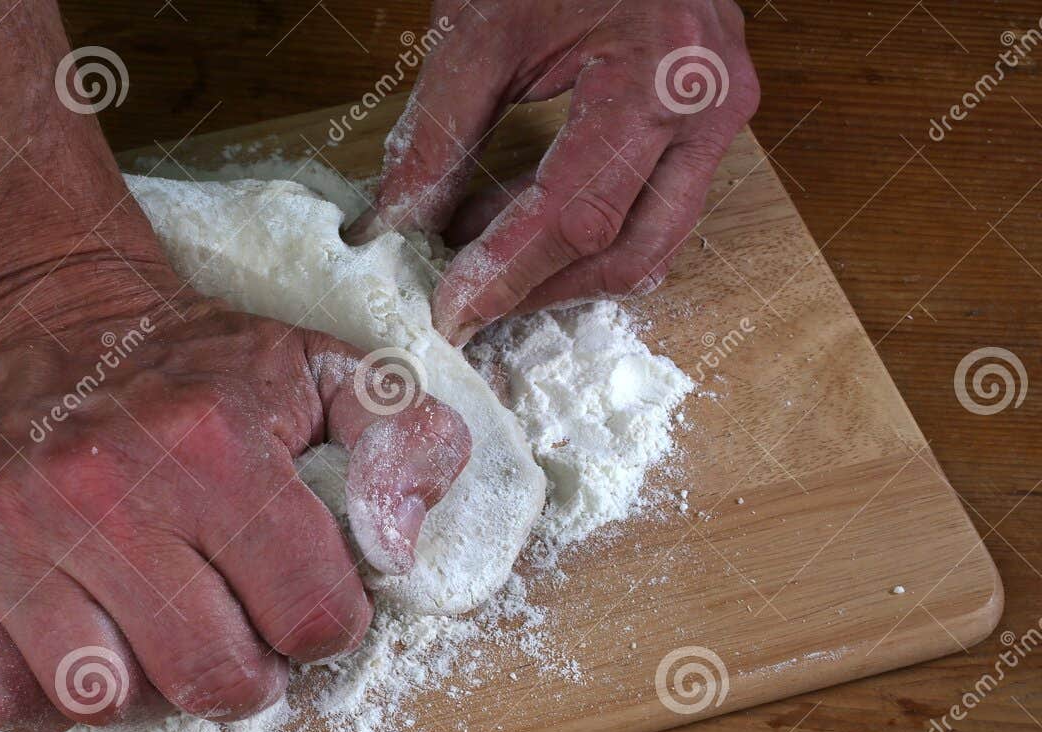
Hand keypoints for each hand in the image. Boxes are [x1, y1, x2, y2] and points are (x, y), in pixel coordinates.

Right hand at [0, 290, 469, 731]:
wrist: (35, 312)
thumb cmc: (188, 364)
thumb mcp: (316, 368)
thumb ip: (399, 439)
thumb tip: (400, 550)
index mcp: (216, 441)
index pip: (314, 617)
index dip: (325, 627)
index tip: (302, 603)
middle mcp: (108, 485)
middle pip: (213, 680)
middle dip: (245, 677)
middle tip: (235, 638)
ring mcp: (14, 527)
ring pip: (106, 702)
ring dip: (146, 693)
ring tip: (154, 640)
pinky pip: (6, 703)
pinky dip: (50, 702)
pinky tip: (81, 648)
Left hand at [350, 0, 759, 340]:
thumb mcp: (478, 34)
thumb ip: (435, 139)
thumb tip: (396, 227)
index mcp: (659, 75)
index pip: (577, 214)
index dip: (507, 274)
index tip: (450, 313)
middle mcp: (708, 106)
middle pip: (630, 250)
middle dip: (540, 288)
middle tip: (462, 298)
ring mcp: (720, 116)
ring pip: (650, 243)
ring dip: (561, 268)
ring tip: (479, 256)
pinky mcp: (707, 123)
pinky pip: (652, 208)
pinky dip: (582, 230)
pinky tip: (514, 222)